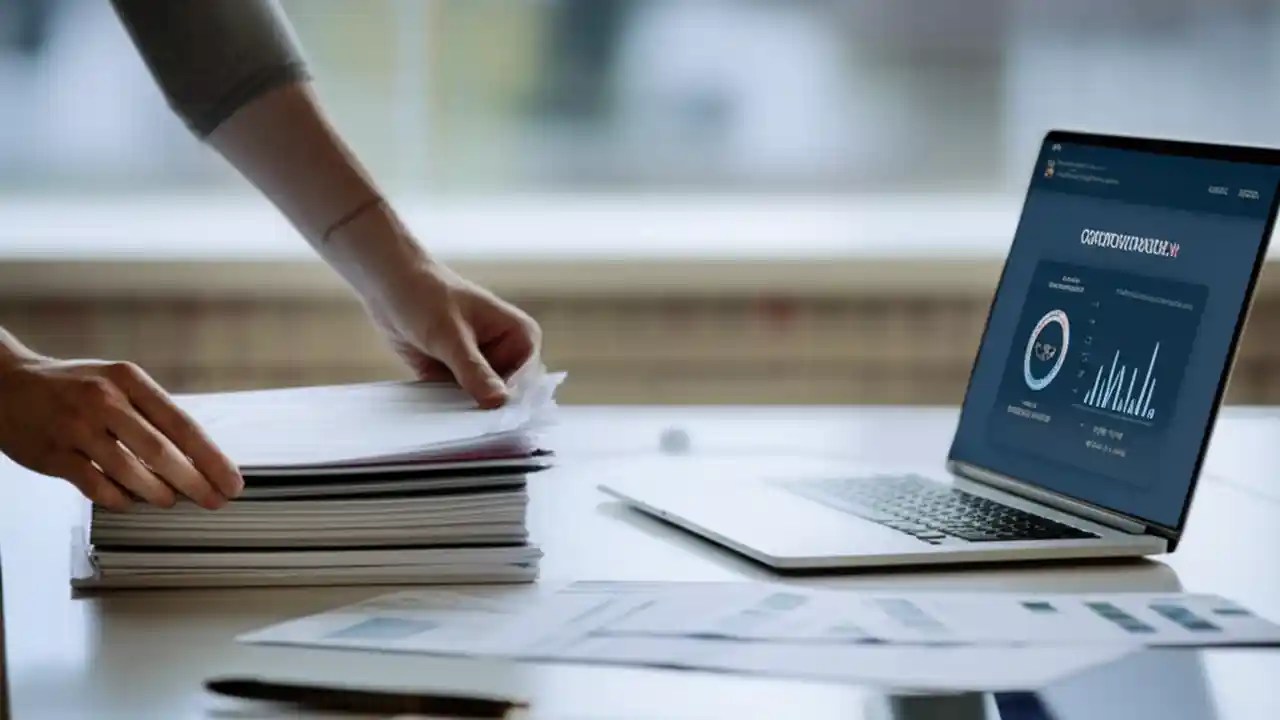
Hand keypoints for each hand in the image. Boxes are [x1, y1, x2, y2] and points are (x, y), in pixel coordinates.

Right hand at [0, 357, 242, 510]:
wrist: (6, 385)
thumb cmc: (73, 388)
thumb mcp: (116, 383)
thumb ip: (151, 415)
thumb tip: (197, 458)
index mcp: (129, 380)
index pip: (182, 424)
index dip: (211, 458)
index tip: (231, 481)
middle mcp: (105, 400)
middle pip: (161, 451)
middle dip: (195, 481)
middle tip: (215, 500)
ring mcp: (77, 428)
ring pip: (130, 471)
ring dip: (158, 493)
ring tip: (170, 500)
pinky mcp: (54, 454)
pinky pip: (96, 486)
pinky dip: (120, 498)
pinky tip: (130, 501)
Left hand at [366, 261, 541, 407]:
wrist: (388, 284)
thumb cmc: (425, 296)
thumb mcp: (449, 335)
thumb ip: (474, 370)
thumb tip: (499, 402)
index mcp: (520, 336)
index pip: (526, 382)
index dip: (510, 404)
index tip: (491, 424)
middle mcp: (506, 353)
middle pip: (504, 396)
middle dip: (484, 411)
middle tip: (465, 427)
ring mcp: (481, 366)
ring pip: (479, 402)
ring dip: (462, 412)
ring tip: (447, 422)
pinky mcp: (456, 375)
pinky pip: (456, 402)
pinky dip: (445, 409)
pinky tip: (433, 416)